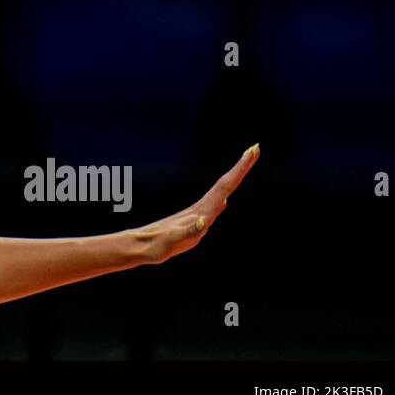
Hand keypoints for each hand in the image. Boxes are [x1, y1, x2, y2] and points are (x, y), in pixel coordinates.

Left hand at [138, 144, 259, 264]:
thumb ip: (190, 231)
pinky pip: (212, 208)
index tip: (252, 150)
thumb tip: (205, 220)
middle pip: (225, 184)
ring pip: (220, 194)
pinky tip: (224, 201)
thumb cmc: (156, 244)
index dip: (240, 169)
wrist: (140, 246)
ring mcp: (197, 215)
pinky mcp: (193, 224)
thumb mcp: (174, 240)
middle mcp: (201, 209)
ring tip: (243, 168)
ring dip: (232, 180)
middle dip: (241, 167)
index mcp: (201, 211)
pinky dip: (221, 200)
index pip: (225, 186)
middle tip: (255, 148)